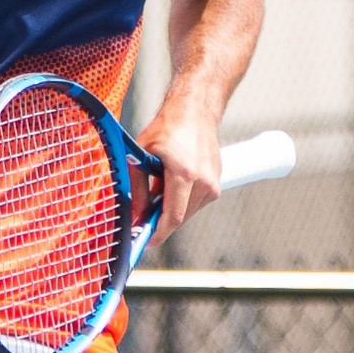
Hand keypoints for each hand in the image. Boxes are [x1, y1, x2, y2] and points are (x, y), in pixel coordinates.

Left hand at [134, 108, 220, 244]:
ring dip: (171, 209)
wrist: (196, 111)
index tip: (145, 241)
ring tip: (158, 186)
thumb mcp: (142, 155)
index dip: (157, 233)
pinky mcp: (217, 183)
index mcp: (185, 174)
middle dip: (160, 222)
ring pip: (188, 211)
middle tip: (142, 218)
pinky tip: (172, 181)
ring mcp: (214, 183)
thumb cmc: (167, 128)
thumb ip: (139, 188)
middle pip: (180, 217)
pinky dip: (181, 199)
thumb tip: (136, 215)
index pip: (173, 217)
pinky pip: (195, 202)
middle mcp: (204, 182)